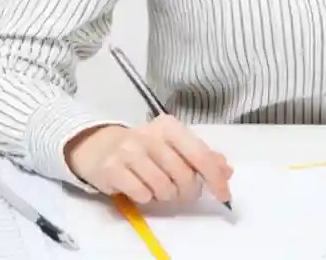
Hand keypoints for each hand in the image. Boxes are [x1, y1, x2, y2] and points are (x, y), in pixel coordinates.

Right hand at [64, 115, 233, 205]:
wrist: (99, 146)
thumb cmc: (143, 148)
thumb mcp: (172, 146)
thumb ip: (200, 156)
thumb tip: (226, 170)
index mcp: (170, 126)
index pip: (201, 155)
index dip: (215, 178)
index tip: (224, 195)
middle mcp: (150, 135)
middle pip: (184, 176)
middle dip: (186, 191)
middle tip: (179, 192)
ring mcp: (129, 151)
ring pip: (164, 188)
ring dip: (164, 195)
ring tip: (156, 187)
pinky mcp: (112, 168)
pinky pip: (142, 194)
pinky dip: (145, 197)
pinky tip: (139, 188)